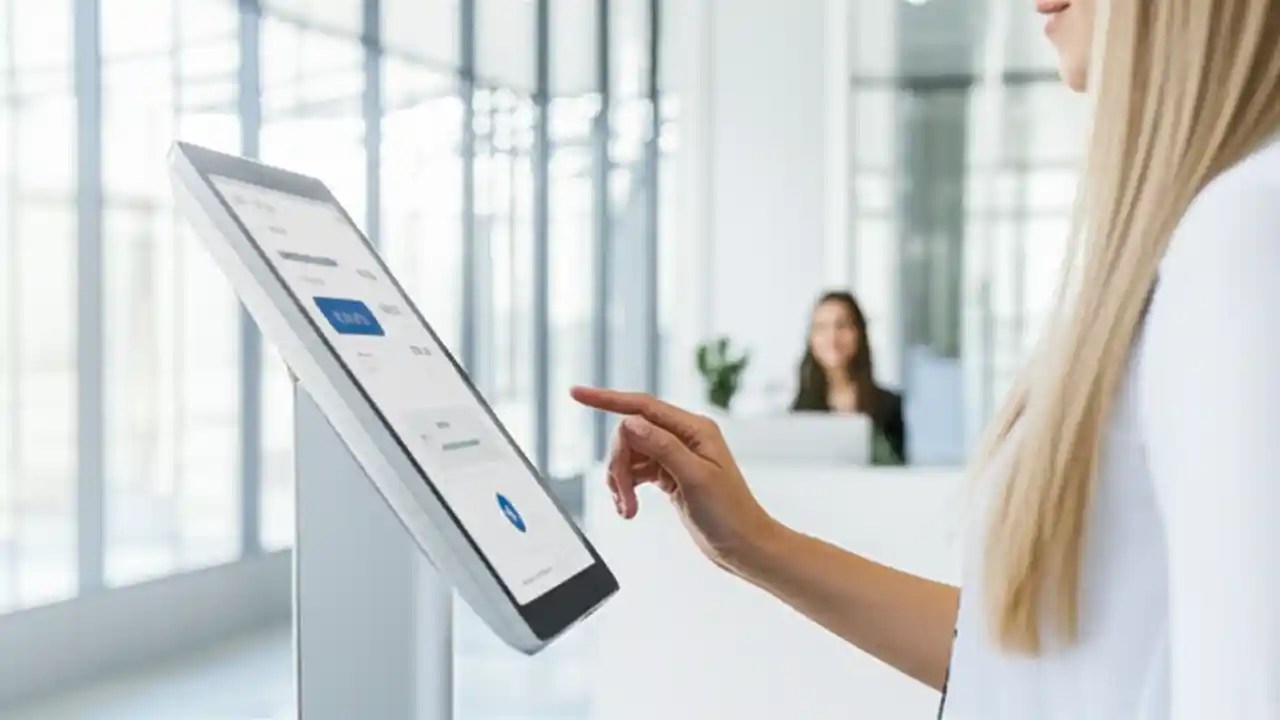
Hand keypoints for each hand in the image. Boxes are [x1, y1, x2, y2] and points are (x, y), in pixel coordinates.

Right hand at [570, 387, 779, 571]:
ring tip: (626, 508)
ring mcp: (675, 455)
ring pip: (630, 454)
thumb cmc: (729, 514)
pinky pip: (636, 471)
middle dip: (618, 464)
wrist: (743, 545)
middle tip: (621, 496)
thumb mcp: (696, 479)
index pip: (642, 405)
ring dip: (620, 480)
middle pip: (630, 434)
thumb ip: (663, 448)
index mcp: (694, 429)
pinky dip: (627, 488)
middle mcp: (684, 437)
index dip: (607, 399)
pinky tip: (629, 508)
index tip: (577, 393)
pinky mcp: (669, 474)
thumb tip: (631, 422)